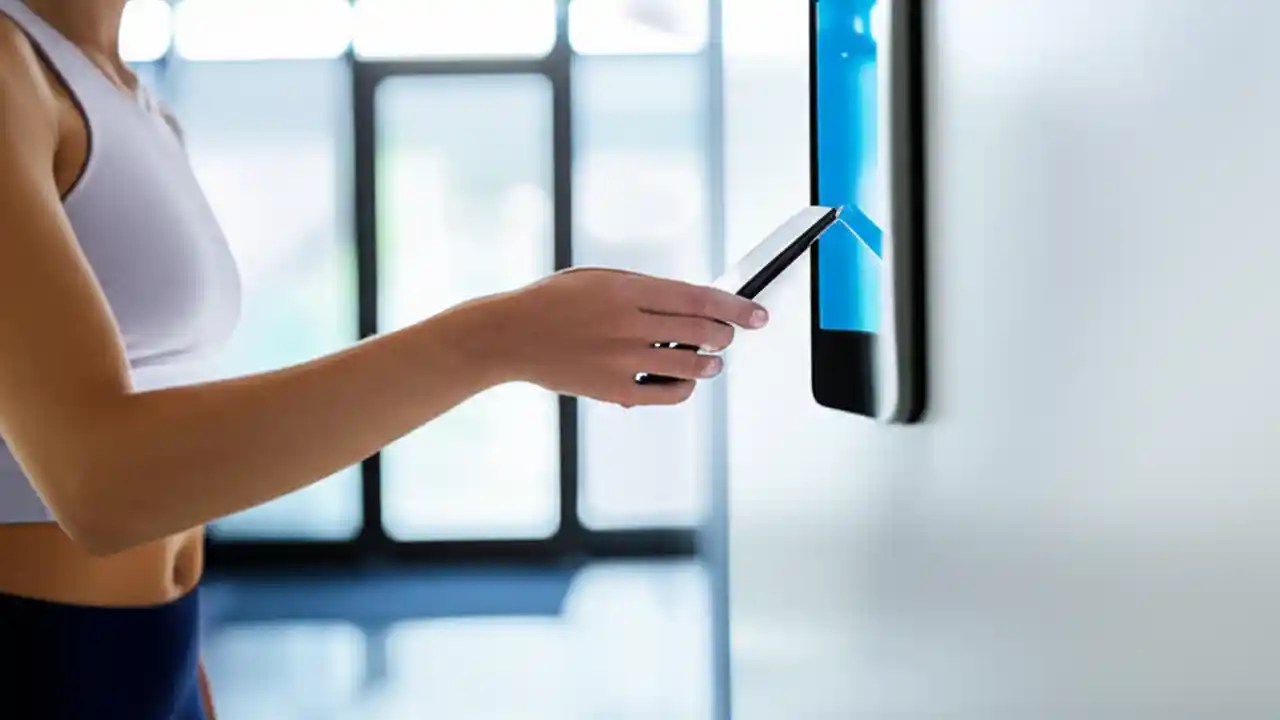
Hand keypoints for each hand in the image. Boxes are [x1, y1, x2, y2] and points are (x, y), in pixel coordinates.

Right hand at [489, 268, 768, 406]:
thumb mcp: (600, 278)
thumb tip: (693, 304)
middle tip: (729, 336)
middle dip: (725, 335)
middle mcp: (628, 323)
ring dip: (710, 363)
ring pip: (691, 365)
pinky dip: (684, 388)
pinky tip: (684, 381)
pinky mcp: (614, 389)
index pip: (699, 298)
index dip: (735, 308)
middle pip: (702, 332)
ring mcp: (622, 359)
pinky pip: (668, 394)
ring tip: (711, 360)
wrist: (511, 335)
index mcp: (627, 289)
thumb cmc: (555, 303)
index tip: (757, 314)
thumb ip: (645, 289)